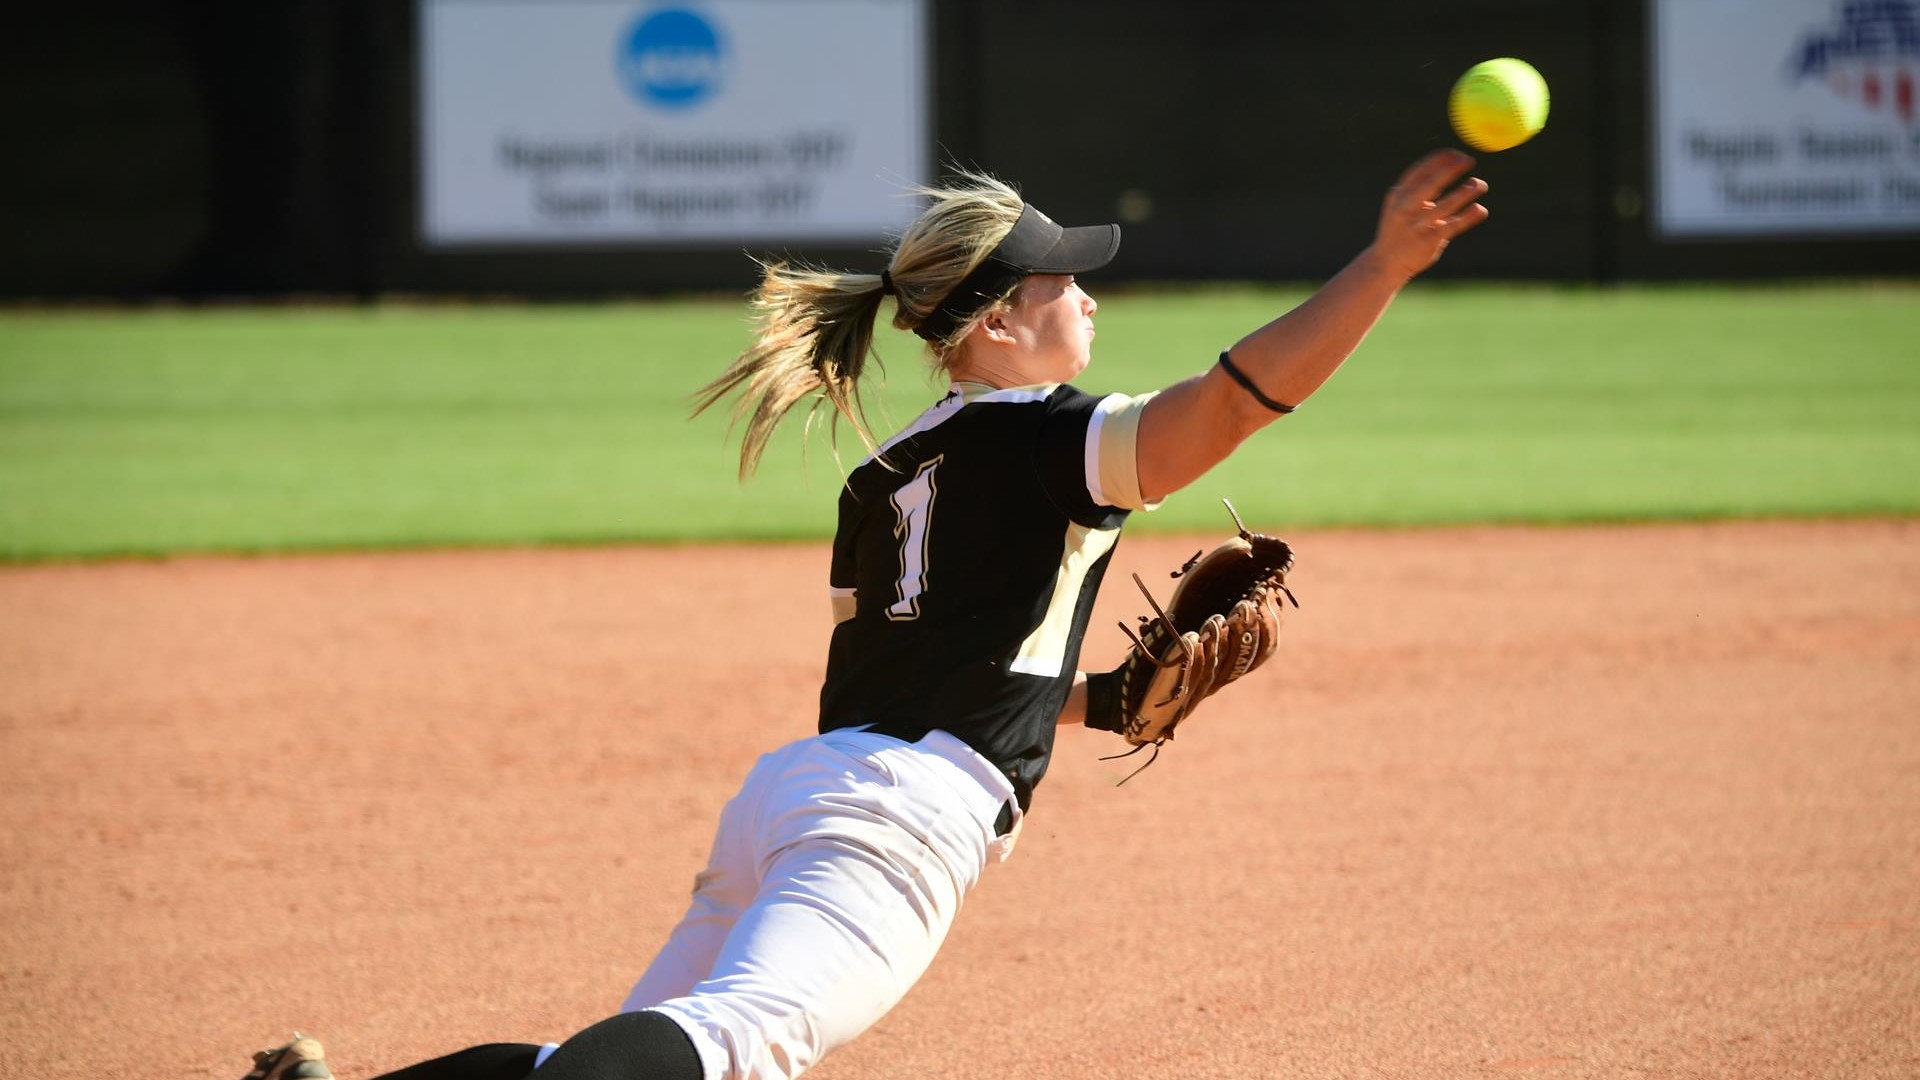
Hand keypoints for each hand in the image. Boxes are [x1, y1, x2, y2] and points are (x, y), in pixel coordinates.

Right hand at [1364, 149, 1489, 282]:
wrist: (1385, 263)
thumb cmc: (1400, 230)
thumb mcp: (1402, 206)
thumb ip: (1421, 190)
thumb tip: (1449, 166)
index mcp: (1398, 196)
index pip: (1419, 171)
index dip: (1439, 160)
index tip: (1457, 153)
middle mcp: (1404, 209)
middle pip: (1431, 183)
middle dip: (1452, 169)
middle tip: (1470, 160)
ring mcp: (1415, 226)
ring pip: (1446, 205)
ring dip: (1465, 192)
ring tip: (1480, 184)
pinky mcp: (1427, 241)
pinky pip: (1452, 226)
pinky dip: (1468, 216)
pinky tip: (1480, 210)